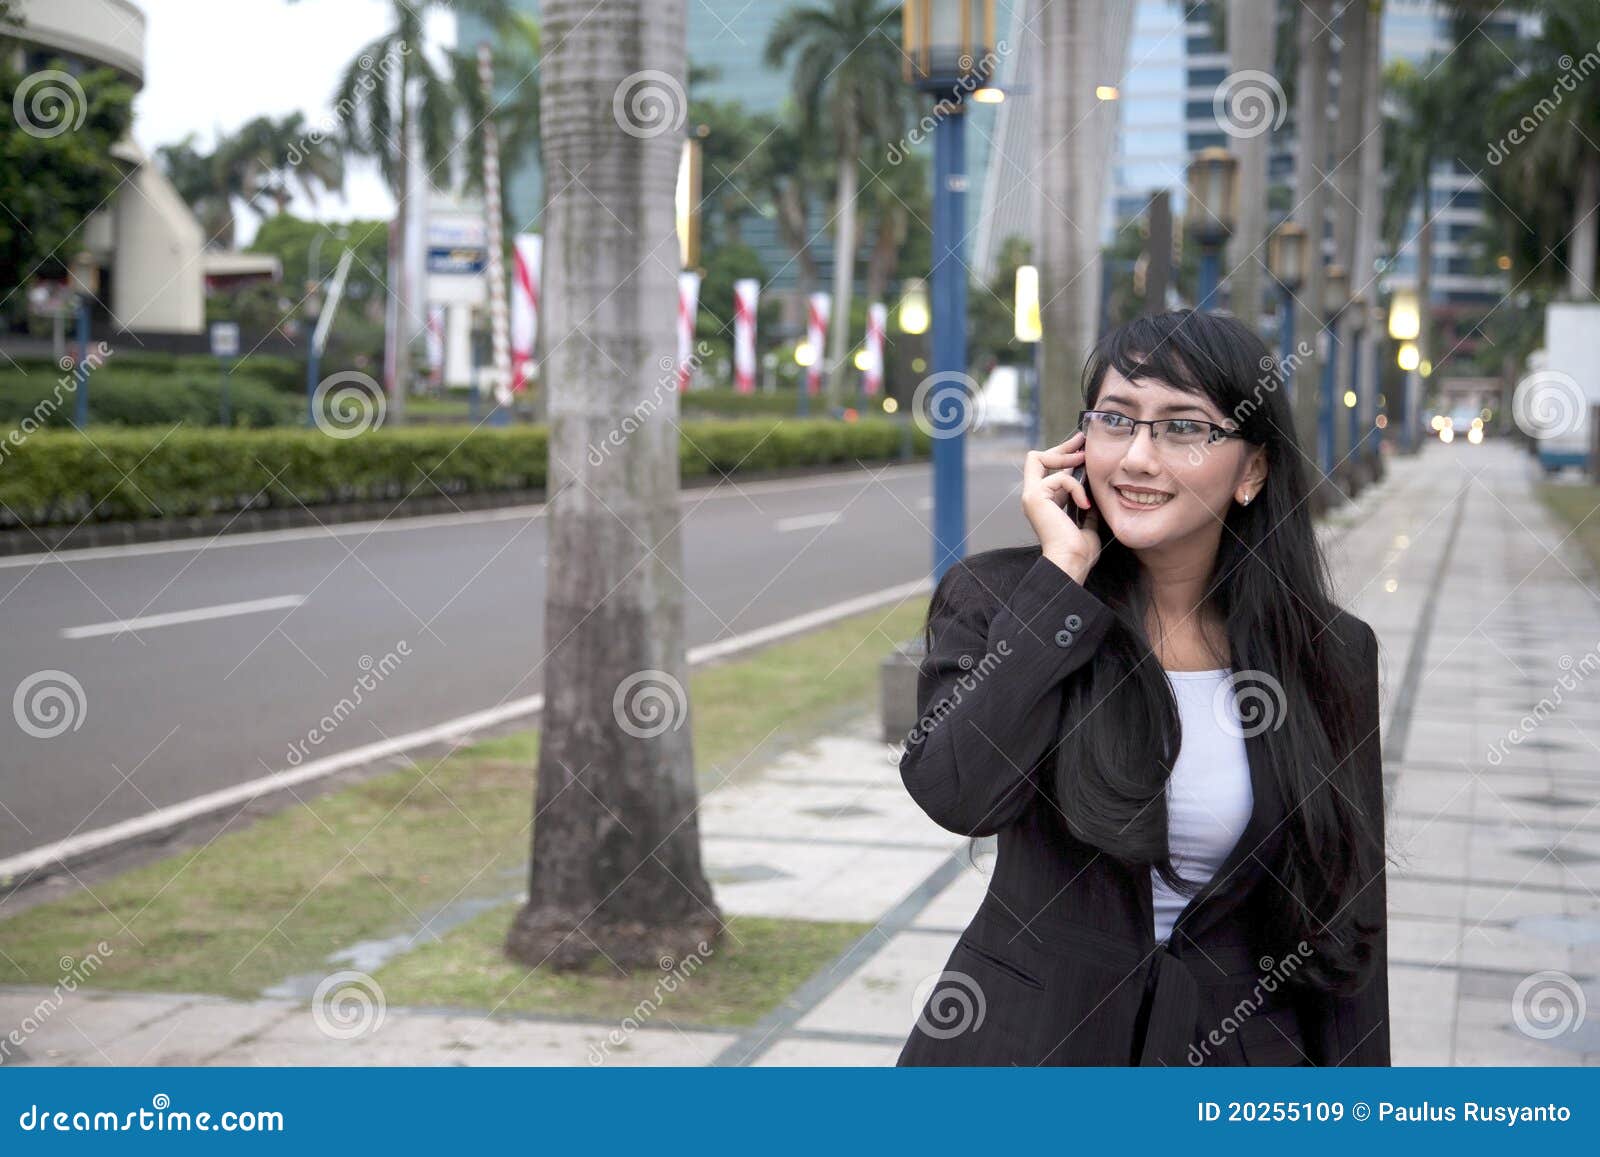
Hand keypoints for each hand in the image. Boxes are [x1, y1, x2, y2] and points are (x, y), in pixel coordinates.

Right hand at [1022, 431, 1102, 581]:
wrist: (1071, 562)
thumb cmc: (1079, 550)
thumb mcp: (1086, 521)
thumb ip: (1084, 504)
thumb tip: (1093, 492)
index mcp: (1044, 503)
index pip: (1046, 469)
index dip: (1063, 456)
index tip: (1082, 449)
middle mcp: (1033, 497)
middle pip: (1036, 457)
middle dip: (1061, 447)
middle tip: (1082, 439)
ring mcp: (1031, 496)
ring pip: (1039, 459)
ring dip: (1068, 460)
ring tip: (1086, 465)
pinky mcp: (1035, 497)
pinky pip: (1059, 478)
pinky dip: (1076, 487)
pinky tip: (1085, 505)